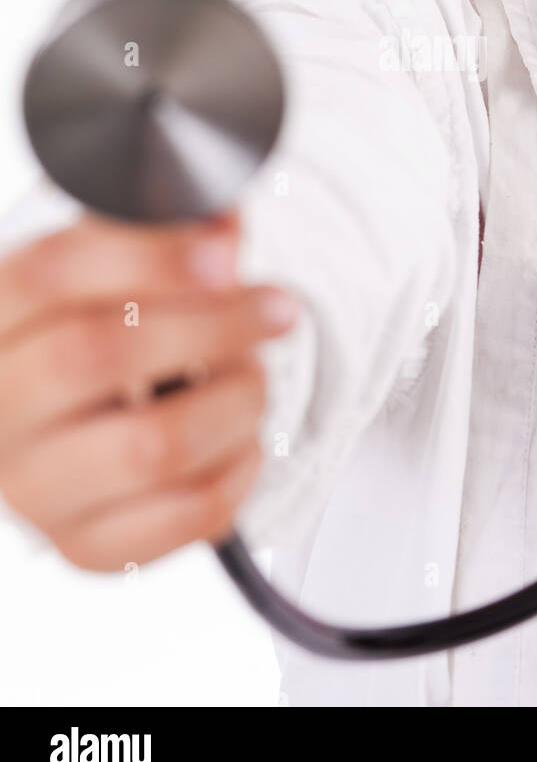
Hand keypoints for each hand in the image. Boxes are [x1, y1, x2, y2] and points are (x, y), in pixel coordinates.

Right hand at [0, 208, 298, 569]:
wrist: (69, 432)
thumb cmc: (99, 333)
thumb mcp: (115, 271)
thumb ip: (164, 232)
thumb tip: (223, 215)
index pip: (53, 273)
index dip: (147, 256)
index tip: (227, 251)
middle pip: (102, 353)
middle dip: (211, 324)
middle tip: (276, 308)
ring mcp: (35, 488)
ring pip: (153, 444)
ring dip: (234, 400)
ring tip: (255, 377)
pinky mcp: (87, 546)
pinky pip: (186, 516)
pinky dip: (239, 469)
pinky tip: (243, 439)